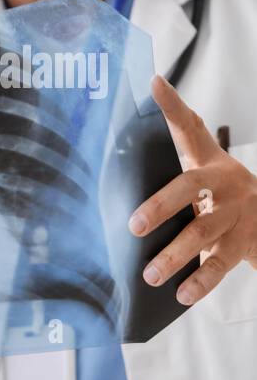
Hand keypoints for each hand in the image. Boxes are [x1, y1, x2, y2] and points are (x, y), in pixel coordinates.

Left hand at [131, 76, 256, 305]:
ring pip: (204, 233)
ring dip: (176, 255)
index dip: (173, 105)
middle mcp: (224, 183)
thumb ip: (172, 157)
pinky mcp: (245, 244)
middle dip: (160, 207)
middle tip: (133, 226)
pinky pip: (222, 265)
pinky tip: (182, 295)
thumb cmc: (218, 194)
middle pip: (189, 189)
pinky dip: (202, 282)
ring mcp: (236, 214)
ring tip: (150, 275)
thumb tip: (140, 111)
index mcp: (208, 161)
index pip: (189, 128)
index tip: (154, 84)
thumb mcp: (200, 169)